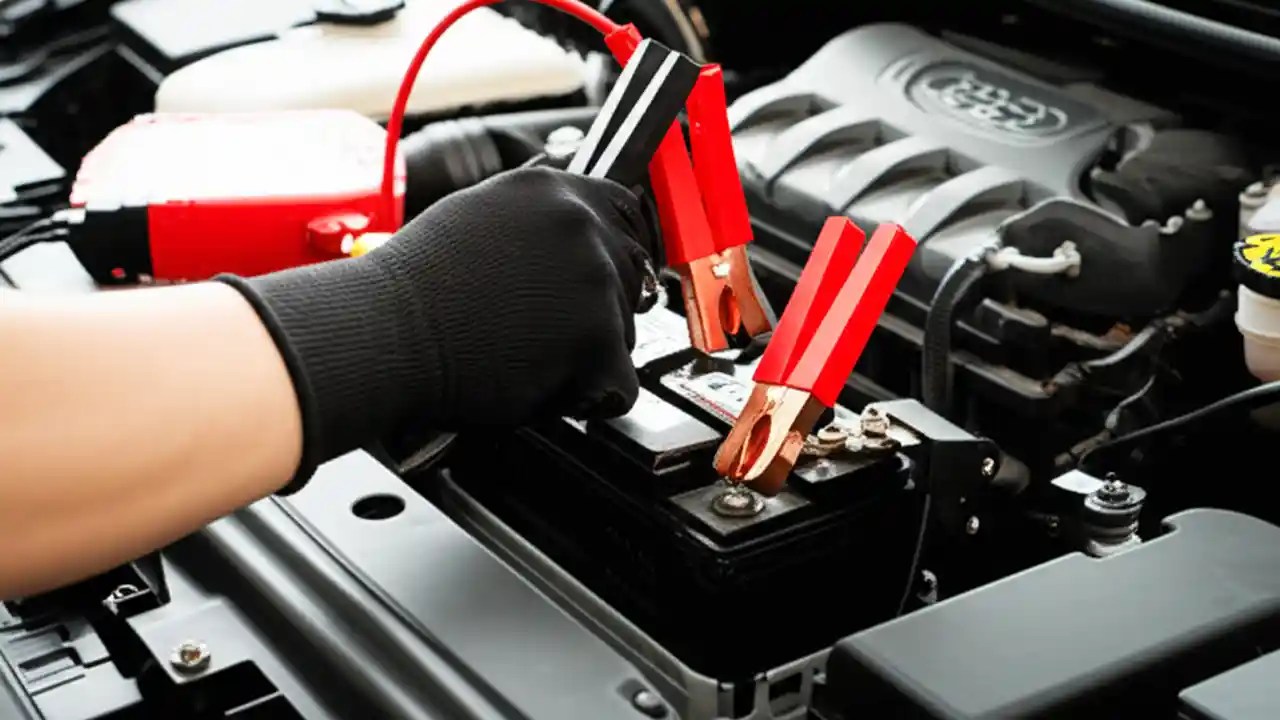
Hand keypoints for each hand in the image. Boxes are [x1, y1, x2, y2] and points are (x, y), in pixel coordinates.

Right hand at [219, 166, 654, 486]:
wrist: (384, 333)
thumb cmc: (412, 289)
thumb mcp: (476, 216)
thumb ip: (533, 216)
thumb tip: (564, 211)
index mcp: (552, 190)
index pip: (627, 213)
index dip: (615, 257)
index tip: (602, 284)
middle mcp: (580, 224)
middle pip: (630, 280)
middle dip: (596, 315)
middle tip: (538, 333)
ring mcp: (593, 278)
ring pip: (625, 335)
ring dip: (586, 356)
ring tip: (522, 353)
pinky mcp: (596, 338)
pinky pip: (621, 385)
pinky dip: (586, 398)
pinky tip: (537, 384)